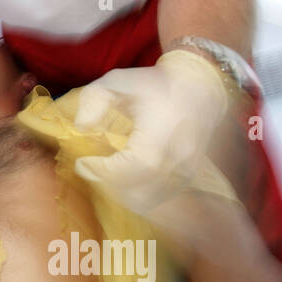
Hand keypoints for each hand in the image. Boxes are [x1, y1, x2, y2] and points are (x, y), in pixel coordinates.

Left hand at [71, 49, 230, 217]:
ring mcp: (185, 173)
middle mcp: (177, 161)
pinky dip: (136, 194)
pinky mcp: (186, 179)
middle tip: (91, 167)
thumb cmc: (155, 84)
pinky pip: (157, 198)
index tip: (83, 162)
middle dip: (108, 183)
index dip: (102, 171)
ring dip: (121, 192)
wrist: (199, 89)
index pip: (130, 168)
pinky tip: (124, 177)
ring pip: (147, 200)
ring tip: (106, 172)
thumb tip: (82, 127)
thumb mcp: (118, 80)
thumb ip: (94, 100)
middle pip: (137, 192)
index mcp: (160, 137)